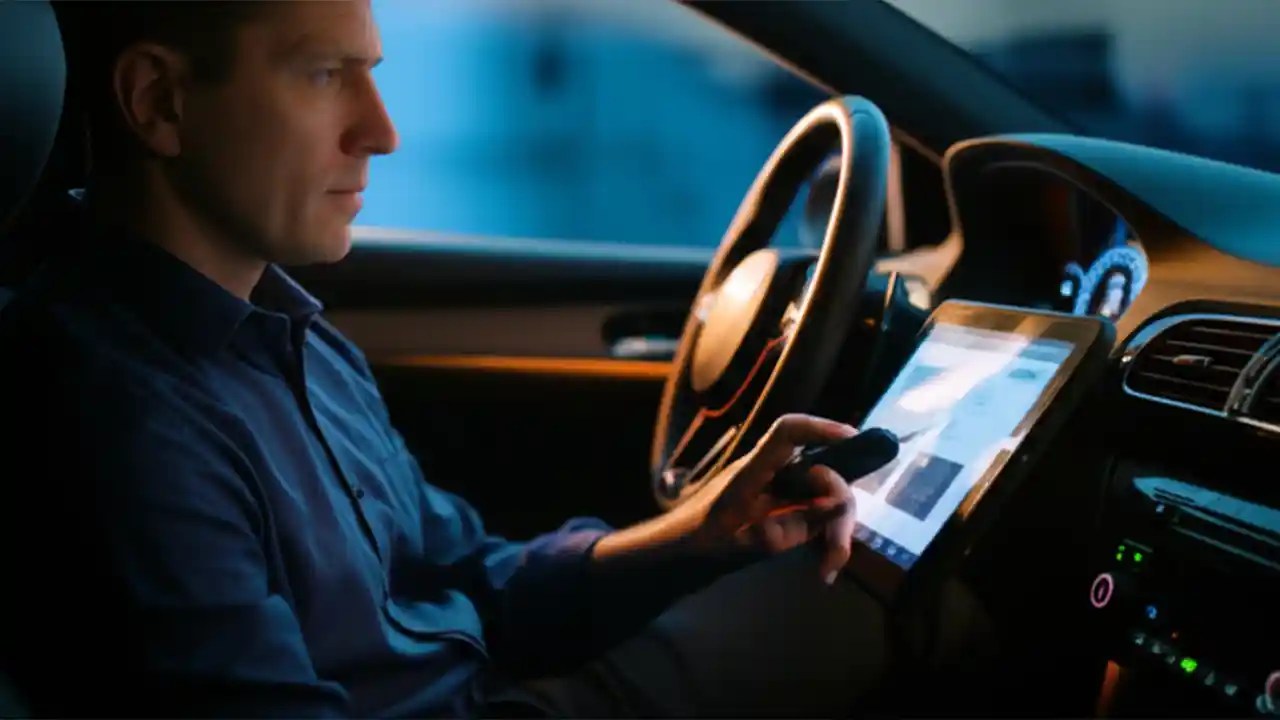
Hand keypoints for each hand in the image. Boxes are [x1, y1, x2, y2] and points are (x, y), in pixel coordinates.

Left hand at [689, 413, 858, 583]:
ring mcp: (779, 489)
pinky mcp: (783, 506)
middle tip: (835, 552)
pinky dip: (822, 540)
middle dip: (838, 507)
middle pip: (821, 472)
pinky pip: (814, 515)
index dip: (821, 428)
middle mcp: (771, 472)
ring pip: (824, 497)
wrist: (679, 547)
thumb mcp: (744, 538)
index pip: (787, 431)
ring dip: (833, 532)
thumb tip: (834, 504)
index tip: (852, 438)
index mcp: (753, 469)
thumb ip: (787, 524)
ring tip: (827, 567)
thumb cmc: (701, 538)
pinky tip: (822, 568)